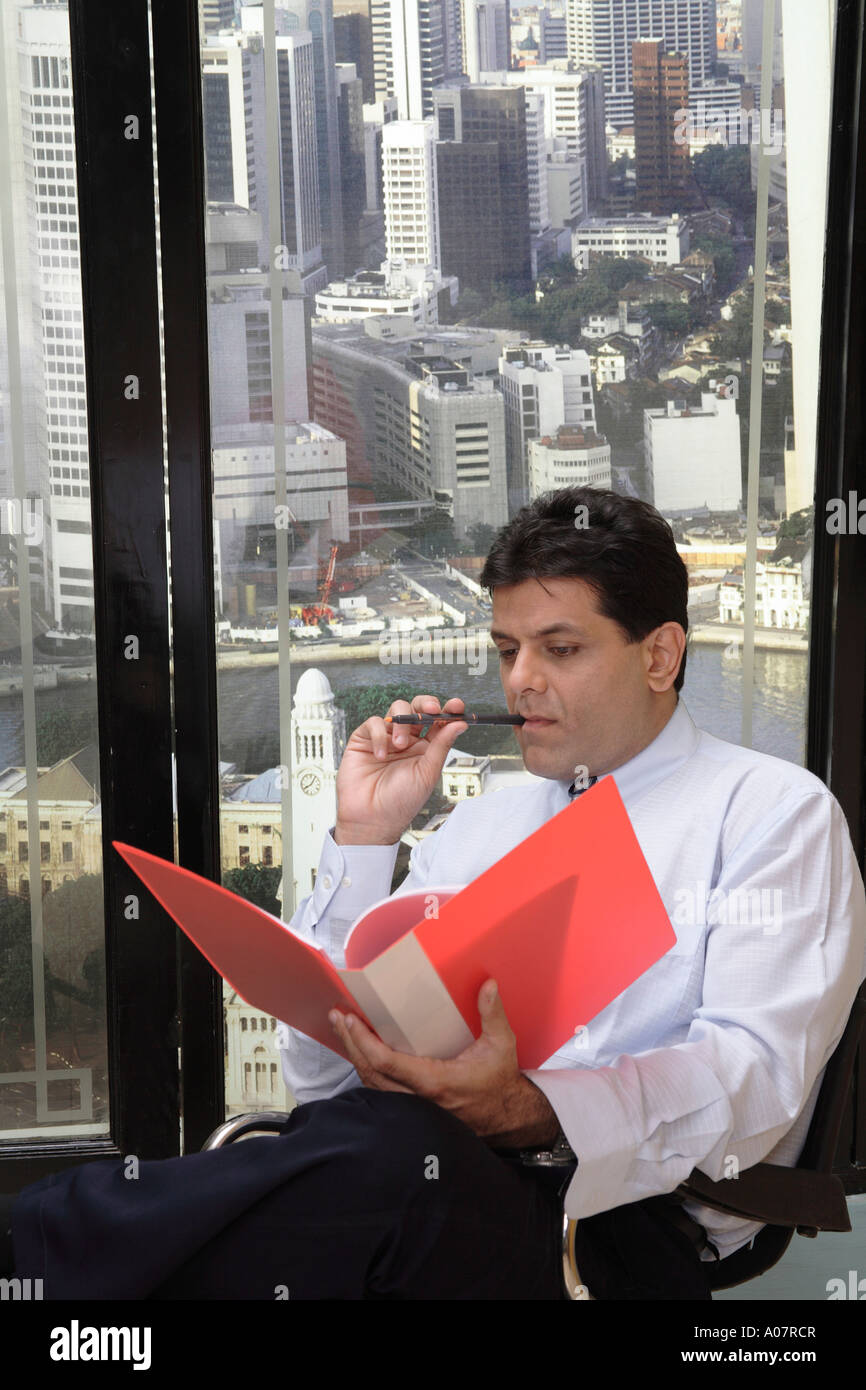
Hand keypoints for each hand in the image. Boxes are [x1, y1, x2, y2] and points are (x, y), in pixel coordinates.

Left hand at [328, 979, 559, 1147]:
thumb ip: (493, 1014)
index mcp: (435, 1081)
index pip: (387, 1063)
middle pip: (370, 1073)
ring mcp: (414, 1108)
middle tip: (338, 1018)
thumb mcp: (501, 1045)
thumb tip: (487, 984)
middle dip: (351, 1044)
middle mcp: (418, 1099)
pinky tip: (361, 1053)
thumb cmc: (500, 1081)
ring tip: (344, 1030)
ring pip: (372, 1085)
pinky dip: (366, 1070)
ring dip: (355, 1056)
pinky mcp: (413, 1110)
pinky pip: (381, 1091)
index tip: (352, 1020)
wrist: (506, 1117)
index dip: (364, 1042)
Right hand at [334, 694, 467, 844]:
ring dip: (402, 722)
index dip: (448, 711)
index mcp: (426, 748)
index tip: (456, 706)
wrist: (371, 818)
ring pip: (397, 709)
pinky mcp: (365, 740)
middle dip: (426, 704)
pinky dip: (378, 736)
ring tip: (400, 744)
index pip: (439, 722)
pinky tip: (380, 755)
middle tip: (430, 709)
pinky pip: (373, 723)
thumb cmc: (401, 802)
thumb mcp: (427, 772)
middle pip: (418, 708)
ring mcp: (386, 738)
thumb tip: (460, 724)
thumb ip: (442, 745)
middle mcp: (407, 740)